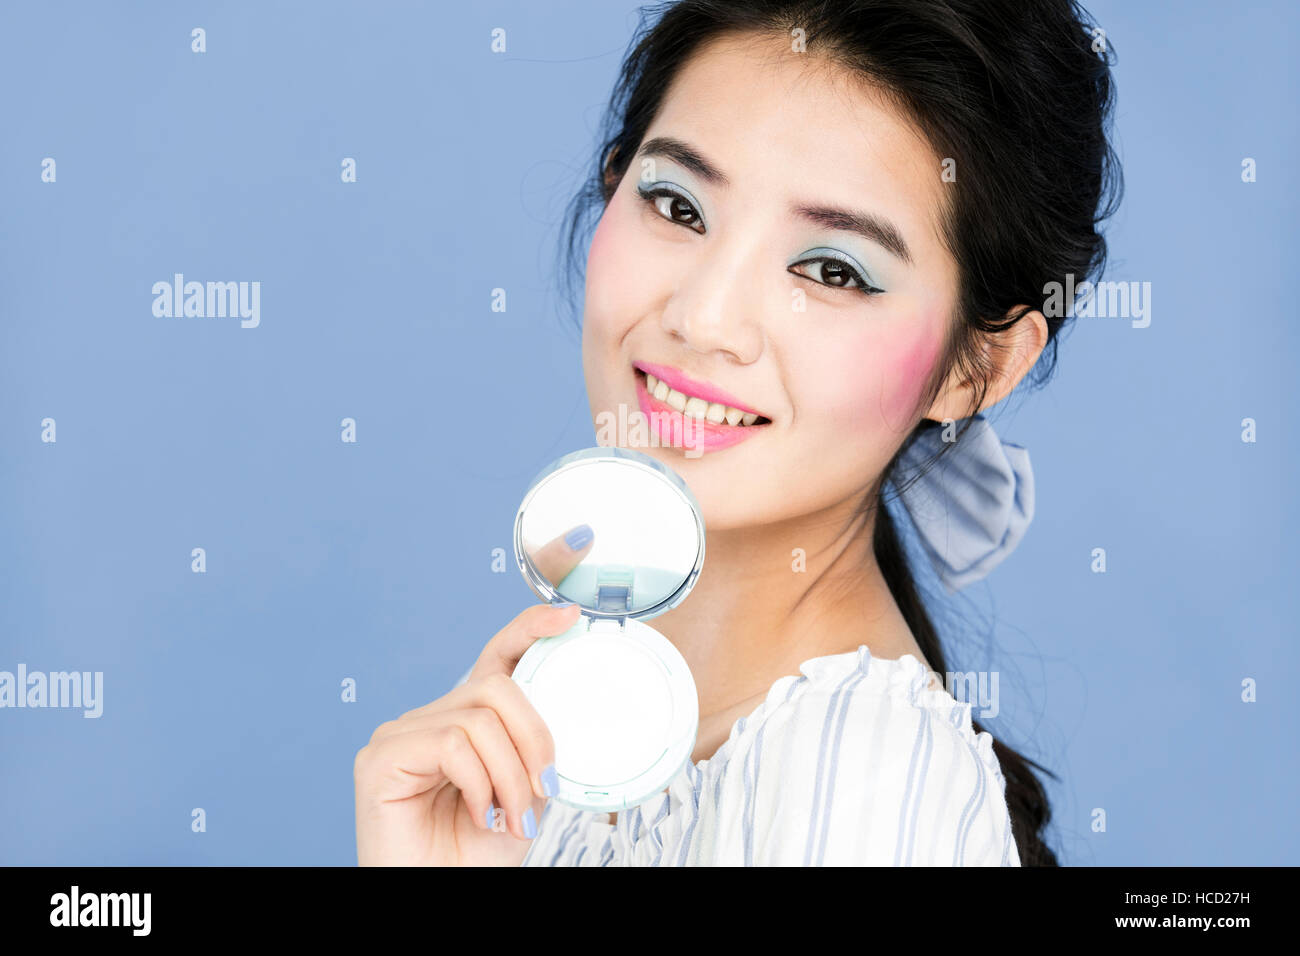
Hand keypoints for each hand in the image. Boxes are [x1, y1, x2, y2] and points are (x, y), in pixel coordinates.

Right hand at [353, 601, 581, 865]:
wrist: (441, 897)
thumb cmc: (477, 856)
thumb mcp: (526, 795)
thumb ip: (536, 753)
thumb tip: (569, 719)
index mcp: (464, 722)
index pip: (495, 660)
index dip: (529, 629)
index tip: (567, 617)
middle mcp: (429, 718)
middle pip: (495, 687)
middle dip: (534, 736)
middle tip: (545, 789)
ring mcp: (400, 734)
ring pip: (478, 719)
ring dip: (510, 774)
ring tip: (511, 817)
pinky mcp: (380, 757)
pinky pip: (451, 743)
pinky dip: (478, 782)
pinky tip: (477, 813)